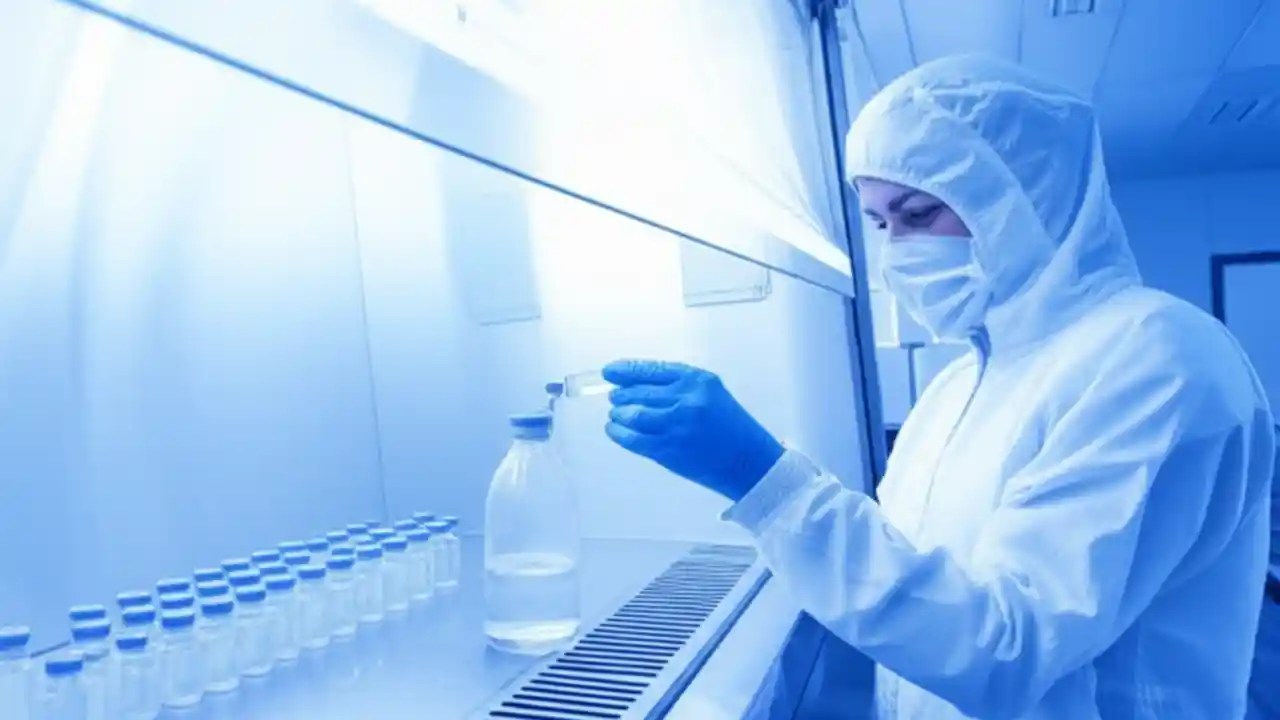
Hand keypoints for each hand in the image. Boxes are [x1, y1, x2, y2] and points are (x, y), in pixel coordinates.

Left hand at [603, 360, 783, 501]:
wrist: (747, 461)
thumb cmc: (729, 424)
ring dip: (618, 413)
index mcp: (697, 381)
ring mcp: (675, 426)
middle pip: (637, 392)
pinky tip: (614, 429)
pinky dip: (618, 433)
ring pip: (631, 415)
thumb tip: (633, 382)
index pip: (651, 370)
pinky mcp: (668, 451)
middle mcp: (685, 400)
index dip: (625, 370)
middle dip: (620, 394)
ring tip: (615, 414)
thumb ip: (677, 385)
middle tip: (615, 397)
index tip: (610, 371)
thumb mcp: (710, 392)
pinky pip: (632, 439)